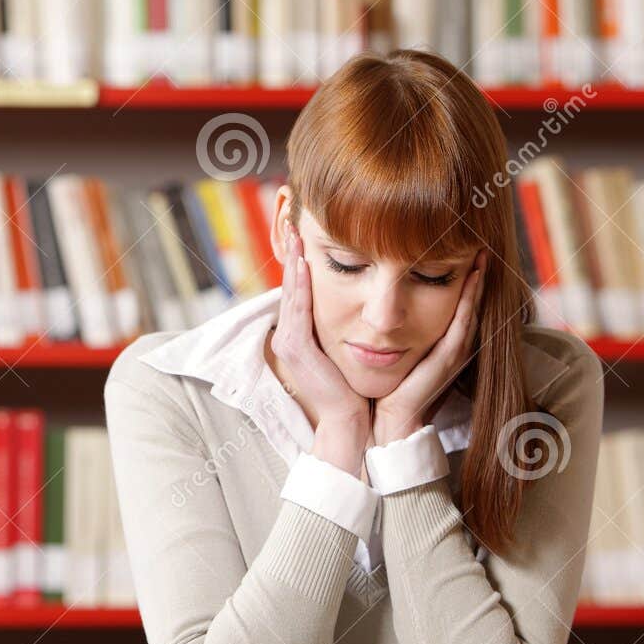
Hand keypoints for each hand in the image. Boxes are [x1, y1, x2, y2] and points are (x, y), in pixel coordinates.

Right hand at [270, 219, 369, 471]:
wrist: (350, 420)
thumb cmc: (353, 388)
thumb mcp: (345, 350)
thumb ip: (343, 327)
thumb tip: (355, 303)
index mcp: (299, 336)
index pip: (299, 291)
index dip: (300, 263)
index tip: (304, 235)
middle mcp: (289, 337)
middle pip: (291, 286)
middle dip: (292, 254)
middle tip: (293, 222)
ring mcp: (288, 342)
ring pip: (291, 293)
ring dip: (293, 262)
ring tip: (295, 235)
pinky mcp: (295, 348)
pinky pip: (297, 309)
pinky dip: (299, 284)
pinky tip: (304, 264)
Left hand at [373, 250, 486, 444]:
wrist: (392, 418)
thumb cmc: (390, 386)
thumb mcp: (399, 351)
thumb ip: (402, 331)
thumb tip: (388, 308)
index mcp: (443, 342)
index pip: (459, 304)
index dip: (466, 281)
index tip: (467, 253)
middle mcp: (454, 344)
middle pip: (471, 303)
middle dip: (476, 275)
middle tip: (480, 245)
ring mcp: (455, 351)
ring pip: (471, 308)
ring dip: (477, 282)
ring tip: (480, 255)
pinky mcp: (449, 357)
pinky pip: (463, 322)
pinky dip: (470, 300)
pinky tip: (472, 279)